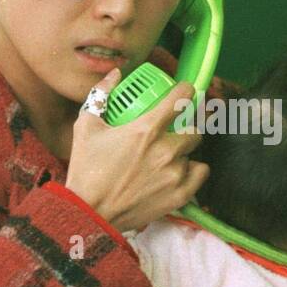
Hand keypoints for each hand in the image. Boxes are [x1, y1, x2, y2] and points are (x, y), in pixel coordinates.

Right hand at [64, 68, 207, 232]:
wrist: (89, 212)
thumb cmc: (86, 169)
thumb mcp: (86, 126)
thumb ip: (101, 95)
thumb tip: (115, 75)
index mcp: (146, 129)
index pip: (182, 98)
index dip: (186, 90)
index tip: (184, 92)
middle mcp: (166, 149)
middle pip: (194, 127)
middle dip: (185, 125)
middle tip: (172, 130)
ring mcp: (175, 174)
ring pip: (194, 151)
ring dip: (183, 151)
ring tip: (166, 156)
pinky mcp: (180, 195)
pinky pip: (201, 172)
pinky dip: (192, 170)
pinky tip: (178, 170)